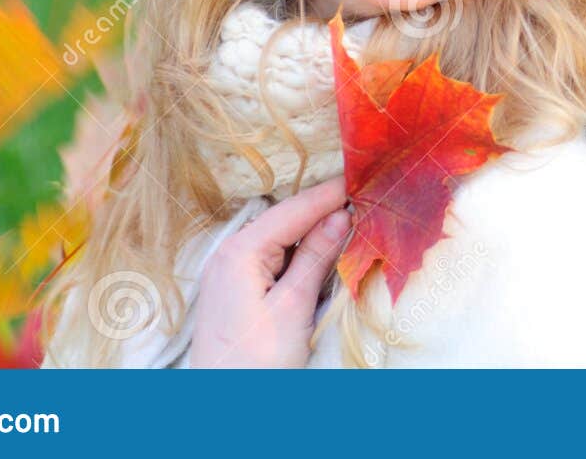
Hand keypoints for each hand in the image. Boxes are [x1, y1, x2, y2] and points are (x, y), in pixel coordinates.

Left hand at [188, 178, 350, 367]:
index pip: (295, 208)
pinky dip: (299, 251)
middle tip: (363, 197)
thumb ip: (316, 257)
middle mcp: (229, 252)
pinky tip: (321, 251)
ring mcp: (229, 271)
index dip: (330, 193)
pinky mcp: (235, 290)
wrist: (222, 409)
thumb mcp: (293, 307)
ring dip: (313, 230)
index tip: (363, 176)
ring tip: (351, 219)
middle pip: (286, 219)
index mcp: (240, 250)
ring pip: (280, 237)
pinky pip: (272, 256)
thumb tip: (341, 215)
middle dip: (323, 208)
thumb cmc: (255, 362)